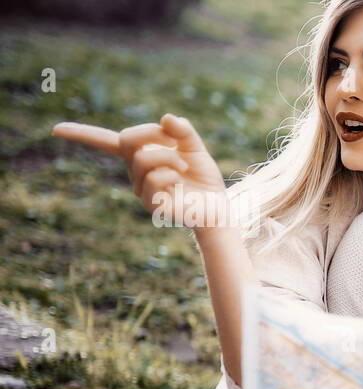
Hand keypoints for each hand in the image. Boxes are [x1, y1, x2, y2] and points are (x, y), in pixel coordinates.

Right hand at [52, 114, 229, 228]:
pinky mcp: (149, 203)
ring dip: (170, 157)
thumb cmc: (202, 176)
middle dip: (152, 134)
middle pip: (127, 139)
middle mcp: (134, 171)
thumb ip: (182, 130)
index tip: (56, 130)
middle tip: (176, 143)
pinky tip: (178, 183)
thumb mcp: (194, 146)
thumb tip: (166, 118)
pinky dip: (171, 174)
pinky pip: (154, 178)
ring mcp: (139, 188)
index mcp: (140, 154)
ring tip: (184, 167)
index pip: (106, 141)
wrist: (216, 206)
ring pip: (143, 158)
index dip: (81, 134)